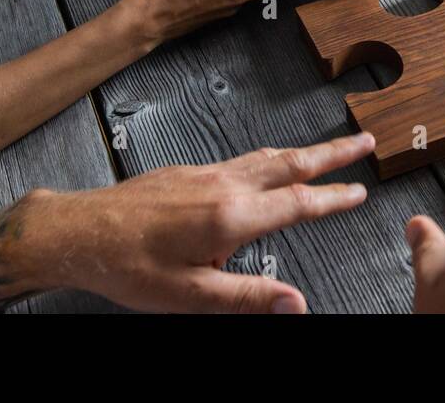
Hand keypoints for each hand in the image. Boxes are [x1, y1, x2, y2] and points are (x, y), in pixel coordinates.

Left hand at [0, 133, 375, 312]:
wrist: (79, 231)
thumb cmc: (129, 267)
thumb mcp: (191, 297)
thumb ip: (248, 298)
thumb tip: (296, 304)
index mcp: (231, 217)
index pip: (297, 202)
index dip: (334, 197)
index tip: (361, 191)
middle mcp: (223, 185)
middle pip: (291, 162)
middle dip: (333, 153)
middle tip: (365, 141)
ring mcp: (205, 173)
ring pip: (266, 156)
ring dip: (304, 151)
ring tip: (328, 148)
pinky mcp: (187, 171)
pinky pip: (241, 158)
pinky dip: (269, 157)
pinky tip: (267, 164)